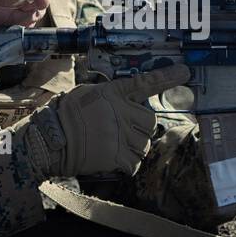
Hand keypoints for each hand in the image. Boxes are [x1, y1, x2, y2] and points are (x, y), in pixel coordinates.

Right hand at [25, 63, 190, 178]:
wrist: (49, 140)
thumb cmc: (63, 116)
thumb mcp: (86, 94)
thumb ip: (109, 96)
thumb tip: (124, 100)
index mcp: (113, 93)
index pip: (145, 83)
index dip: (166, 77)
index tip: (185, 72)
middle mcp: (120, 112)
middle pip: (150, 121)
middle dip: (141, 129)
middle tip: (124, 132)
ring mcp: (120, 134)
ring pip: (144, 144)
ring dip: (134, 148)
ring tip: (114, 146)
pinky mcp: (117, 156)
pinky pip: (135, 162)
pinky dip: (127, 164)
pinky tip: (112, 159)